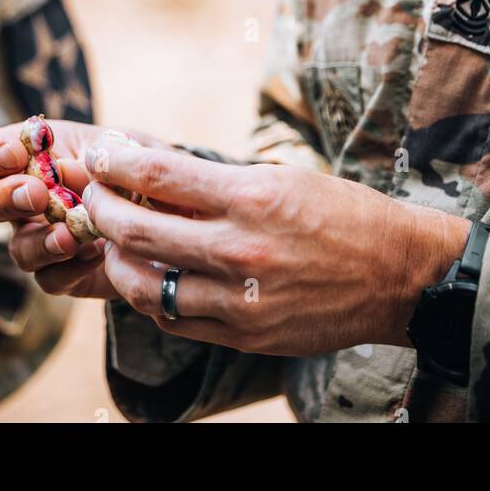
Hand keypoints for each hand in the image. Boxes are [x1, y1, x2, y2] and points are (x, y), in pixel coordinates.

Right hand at [0, 121, 170, 299]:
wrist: (168, 207)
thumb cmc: (135, 163)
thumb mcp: (120, 143)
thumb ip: (94, 151)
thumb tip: (66, 171)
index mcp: (27, 156)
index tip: (15, 156)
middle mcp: (22, 199)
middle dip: (5, 197)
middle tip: (37, 195)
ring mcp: (39, 238)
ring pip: (17, 248)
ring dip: (40, 241)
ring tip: (70, 235)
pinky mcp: (63, 274)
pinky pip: (49, 279)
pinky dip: (70, 267)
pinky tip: (96, 253)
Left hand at [82, 139, 470, 354]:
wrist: (398, 274)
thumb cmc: (342, 214)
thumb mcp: (282, 179)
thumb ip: (219, 183)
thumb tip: (156, 175)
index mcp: (251, 196)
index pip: (158, 173)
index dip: (116, 162)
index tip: (99, 155)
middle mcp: (240, 248)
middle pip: (137, 229)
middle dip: (100, 208)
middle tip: (92, 197)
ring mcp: (240, 299)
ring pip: (145, 284)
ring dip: (117, 259)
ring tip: (114, 242)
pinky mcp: (246, 335)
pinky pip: (175, 319)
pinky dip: (152, 298)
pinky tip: (150, 278)